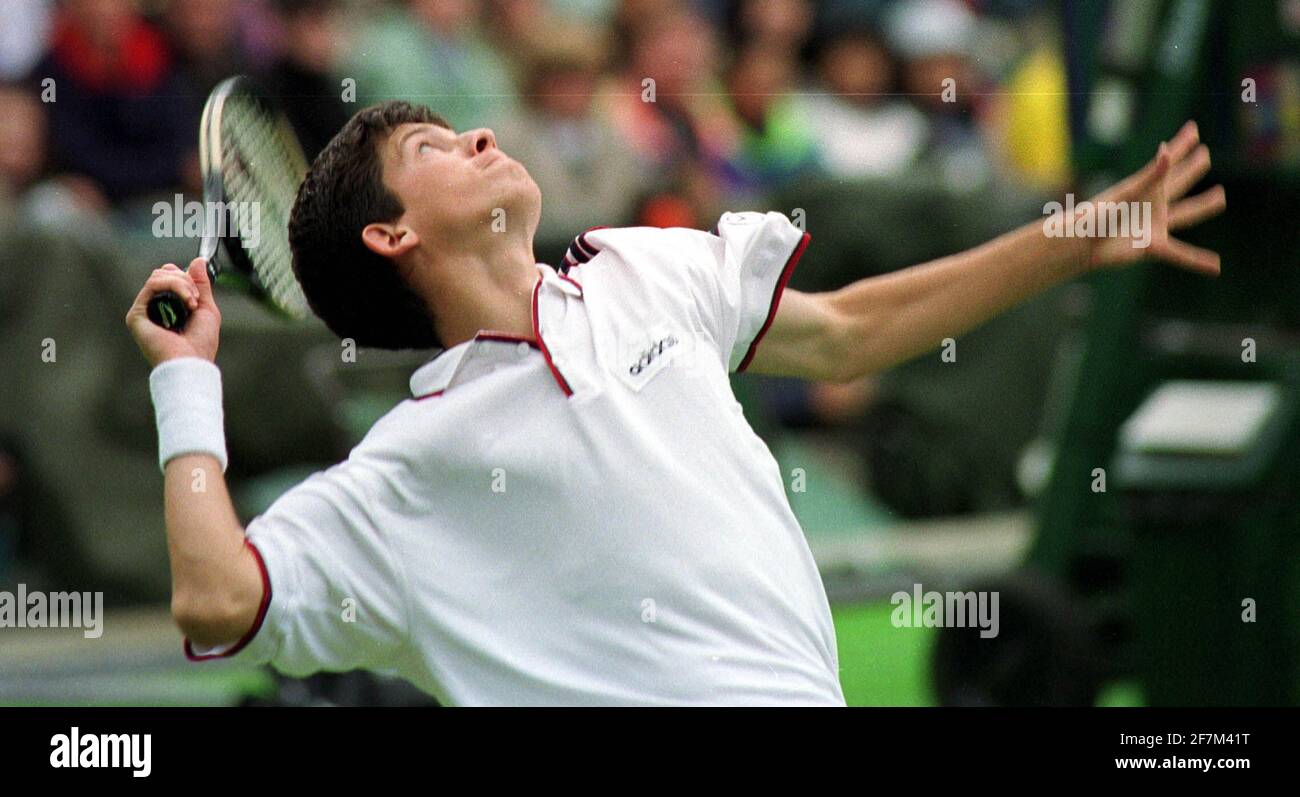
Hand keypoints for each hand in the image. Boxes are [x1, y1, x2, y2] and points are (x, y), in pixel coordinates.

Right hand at [125, 257, 221, 366]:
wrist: (192, 362)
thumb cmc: (201, 344)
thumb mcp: (207, 308)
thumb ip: (201, 284)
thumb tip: (198, 260)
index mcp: (168, 307)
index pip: (170, 277)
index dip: (185, 277)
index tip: (198, 293)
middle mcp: (154, 307)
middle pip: (163, 273)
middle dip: (185, 280)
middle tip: (196, 298)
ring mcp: (144, 310)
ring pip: (158, 276)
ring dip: (181, 284)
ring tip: (192, 302)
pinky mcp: (137, 315)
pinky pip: (152, 285)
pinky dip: (173, 286)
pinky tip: (185, 301)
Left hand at [1086, 120, 1226, 274]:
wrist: (1082, 244)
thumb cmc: (1098, 215)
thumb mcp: (1126, 194)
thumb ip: (1149, 176)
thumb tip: (1165, 151)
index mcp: (1145, 186)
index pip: (1169, 160)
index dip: (1181, 144)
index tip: (1193, 128)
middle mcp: (1152, 203)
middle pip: (1179, 181)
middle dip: (1191, 167)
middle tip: (1205, 155)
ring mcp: (1153, 225)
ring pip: (1186, 212)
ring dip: (1204, 205)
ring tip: (1220, 197)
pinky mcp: (1152, 247)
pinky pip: (1181, 254)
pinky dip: (1198, 261)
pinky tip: (1216, 267)